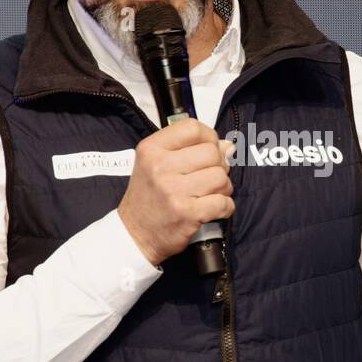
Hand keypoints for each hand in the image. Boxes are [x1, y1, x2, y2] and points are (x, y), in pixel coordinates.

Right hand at [118, 118, 234, 266]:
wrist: (134, 234)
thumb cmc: (149, 198)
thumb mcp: (156, 163)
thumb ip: (190, 149)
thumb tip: (227, 145)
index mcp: (152, 149)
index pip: (193, 128)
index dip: (209, 137)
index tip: (208, 149)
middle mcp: (160, 167)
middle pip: (212, 152)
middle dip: (219, 165)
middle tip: (209, 177)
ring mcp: (173, 191)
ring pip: (220, 177)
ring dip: (223, 187)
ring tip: (209, 194)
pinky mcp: (186, 213)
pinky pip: (223, 202)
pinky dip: (225, 207)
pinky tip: (213, 209)